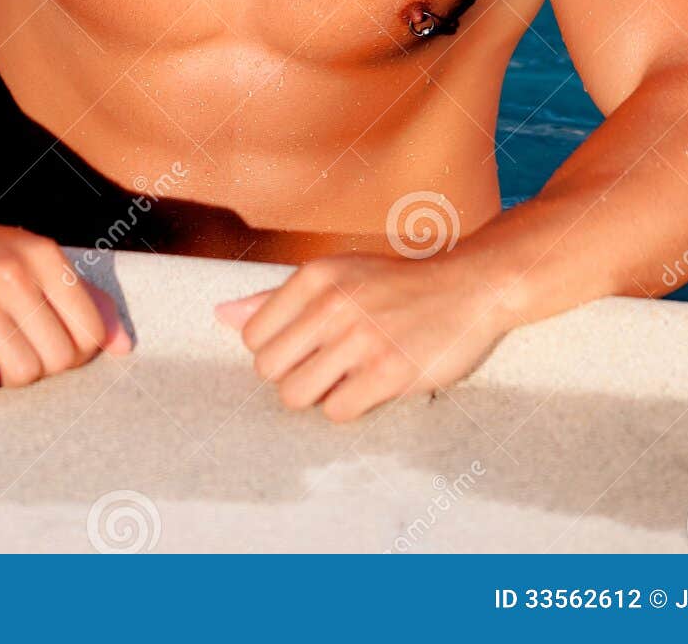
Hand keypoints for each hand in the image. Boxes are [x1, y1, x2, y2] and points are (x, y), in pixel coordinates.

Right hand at [0, 210, 130, 393]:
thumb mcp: (35, 261)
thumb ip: (84, 300)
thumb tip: (125, 348)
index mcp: (44, 255)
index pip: (90, 332)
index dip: (78, 353)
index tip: (54, 344)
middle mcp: (13, 273)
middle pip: (59, 359)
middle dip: (45, 367)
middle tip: (20, 350)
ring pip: (23, 374)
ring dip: (10, 375)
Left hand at [214, 249, 511, 422]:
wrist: (468, 288)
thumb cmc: (395, 284)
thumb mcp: (336, 275)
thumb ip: (276, 298)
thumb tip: (219, 315)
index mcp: (316, 275)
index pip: (252, 335)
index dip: (274, 349)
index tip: (303, 346)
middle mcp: (333, 304)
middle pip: (268, 369)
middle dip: (291, 375)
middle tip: (323, 365)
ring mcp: (360, 339)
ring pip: (295, 395)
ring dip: (316, 395)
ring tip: (343, 378)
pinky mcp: (388, 372)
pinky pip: (335, 411)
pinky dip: (347, 406)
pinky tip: (368, 386)